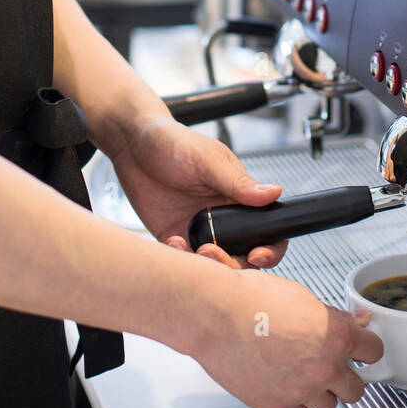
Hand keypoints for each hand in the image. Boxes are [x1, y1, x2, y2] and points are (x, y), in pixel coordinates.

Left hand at [109, 114, 287, 268]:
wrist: (132, 143)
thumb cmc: (173, 141)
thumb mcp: (207, 159)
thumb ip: (238, 182)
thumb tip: (274, 193)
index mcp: (238, 197)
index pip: (266, 230)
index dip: (269, 248)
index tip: (257, 255)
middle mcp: (222, 217)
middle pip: (242, 256)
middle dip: (234, 264)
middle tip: (214, 253)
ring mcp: (199, 229)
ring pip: (214, 263)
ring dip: (208, 265)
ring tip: (192, 249)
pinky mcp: (174, 236)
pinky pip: (184, 260)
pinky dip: (181, 259)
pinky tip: (172, 242)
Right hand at [191, 264, 383, 407]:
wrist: (215, 315)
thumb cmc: (251, 300)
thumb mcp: (301, 296)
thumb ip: (332, 317)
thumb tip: (353, 323)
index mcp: (336, 335)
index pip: (374, 352)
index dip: (366, 348)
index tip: (361, 350)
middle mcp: (324, 366)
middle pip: (357, 389)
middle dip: (346, 377)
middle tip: (331, 365)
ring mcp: (302, 390)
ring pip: (329, 405)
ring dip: (320, 391)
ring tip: (301, 372)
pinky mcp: (278, 406)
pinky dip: (294, 399)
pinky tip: (282, 379)